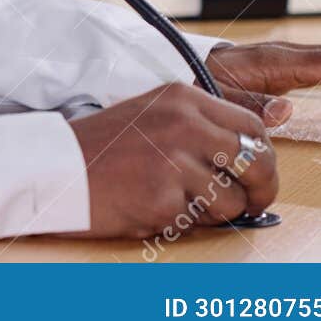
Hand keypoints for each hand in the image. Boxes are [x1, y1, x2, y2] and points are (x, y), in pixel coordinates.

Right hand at [63, 83, 276, 237]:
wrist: (55, 167)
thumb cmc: (102, 147)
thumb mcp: (153, 116)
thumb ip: (199, 127)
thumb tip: (254, 156)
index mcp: (182, 98)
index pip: (252, 125)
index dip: (265, 157)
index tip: (259, 177)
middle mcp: (183, 123)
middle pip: (257, 161)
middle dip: (261, 190)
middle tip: (250, 205)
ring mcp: (174, 160)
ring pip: (232, 200)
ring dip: (215, 212)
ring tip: (180, 203)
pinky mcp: (162, 197)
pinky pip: (198, 221)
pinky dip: (182, 222)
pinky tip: (153, 208)